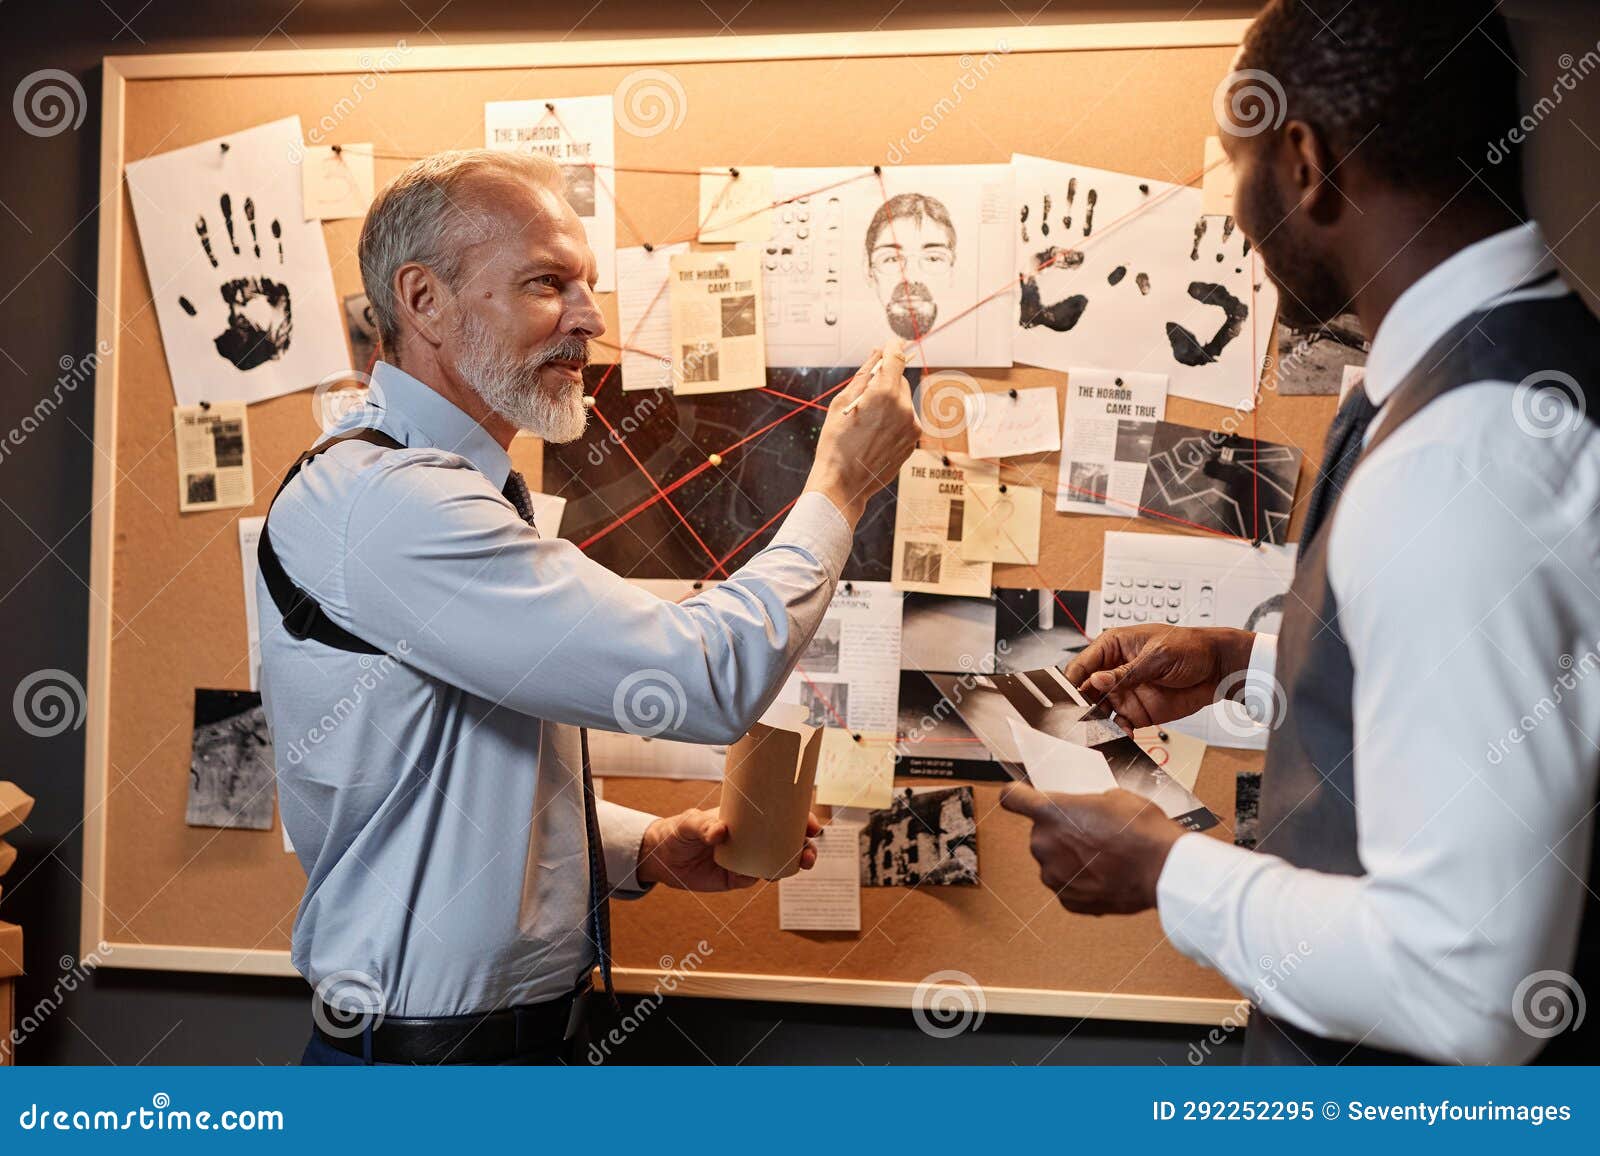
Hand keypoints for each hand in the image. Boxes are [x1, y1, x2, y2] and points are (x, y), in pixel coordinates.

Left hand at [635, 808, 821, 890]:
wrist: (662, 858)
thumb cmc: (677, 830)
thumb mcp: (689, 823)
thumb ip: (703, 825)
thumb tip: (720, 831)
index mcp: (746, 817)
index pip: (779, 814)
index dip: (800, 818)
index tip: (811, 824)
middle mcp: (752, 837)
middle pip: (787, 839)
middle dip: (805, 845)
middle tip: (809, 852)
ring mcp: (748, 857)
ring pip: (779, 860)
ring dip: (794, 862)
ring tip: (802, 864)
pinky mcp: (738, 877)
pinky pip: (759, 876)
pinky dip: (769, 874)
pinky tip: (771, 874)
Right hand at [804, 338, 918, 523]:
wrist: (845, 483)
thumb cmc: (837, 443)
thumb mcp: (843, 402)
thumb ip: (864, 374)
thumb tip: (876, 352)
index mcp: (884, 393)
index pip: (896, 357)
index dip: (892, 346)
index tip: (889, 342)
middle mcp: (904, 408)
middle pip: (899, 380)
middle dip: (885, 382)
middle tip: (864, 398)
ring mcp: (911, 426)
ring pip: (903, 401)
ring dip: (890, 402)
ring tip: (867, 422)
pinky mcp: (913, 441)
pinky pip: (906, 419)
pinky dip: (894, 420)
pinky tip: (875, 434)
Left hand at [999, 785, 1184, 914]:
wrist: (1162, 868)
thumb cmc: (1141, 830)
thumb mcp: (1113, 796)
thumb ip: (1084, 803)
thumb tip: (1084, 811)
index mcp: (1050, 812)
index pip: (1012, 798)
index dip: (1016, 795)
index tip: (1018, 796)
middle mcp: (1043, 845)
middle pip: (1041, 833)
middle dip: (1060, 832)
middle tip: (1090, 833)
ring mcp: (1053, 875)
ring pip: (1054, 861)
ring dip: (1070, 859)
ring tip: (1104, 857)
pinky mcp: (1067, 900)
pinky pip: (1067, 886)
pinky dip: (1082, 882)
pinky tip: (1105, 876)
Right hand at [1065, 624, 1255, 728]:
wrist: (1218, 668)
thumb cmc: (1191, 648)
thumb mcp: (1158, 655)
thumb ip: (1126, 671)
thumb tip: (1097, 680)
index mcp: (1114, 647)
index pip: (1083, 664)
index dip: (1072, 680)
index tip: (1067, 696)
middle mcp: (1114, 671)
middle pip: (1086, 690)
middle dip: (1080, 705)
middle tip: (1079, 718)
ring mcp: (1124, 692)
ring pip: (1099, 710)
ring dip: (1096, 721)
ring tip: (1097, 730)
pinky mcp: (1136, 711)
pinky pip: (1118, 724)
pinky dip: (1116, 732)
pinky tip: (1121, 734)